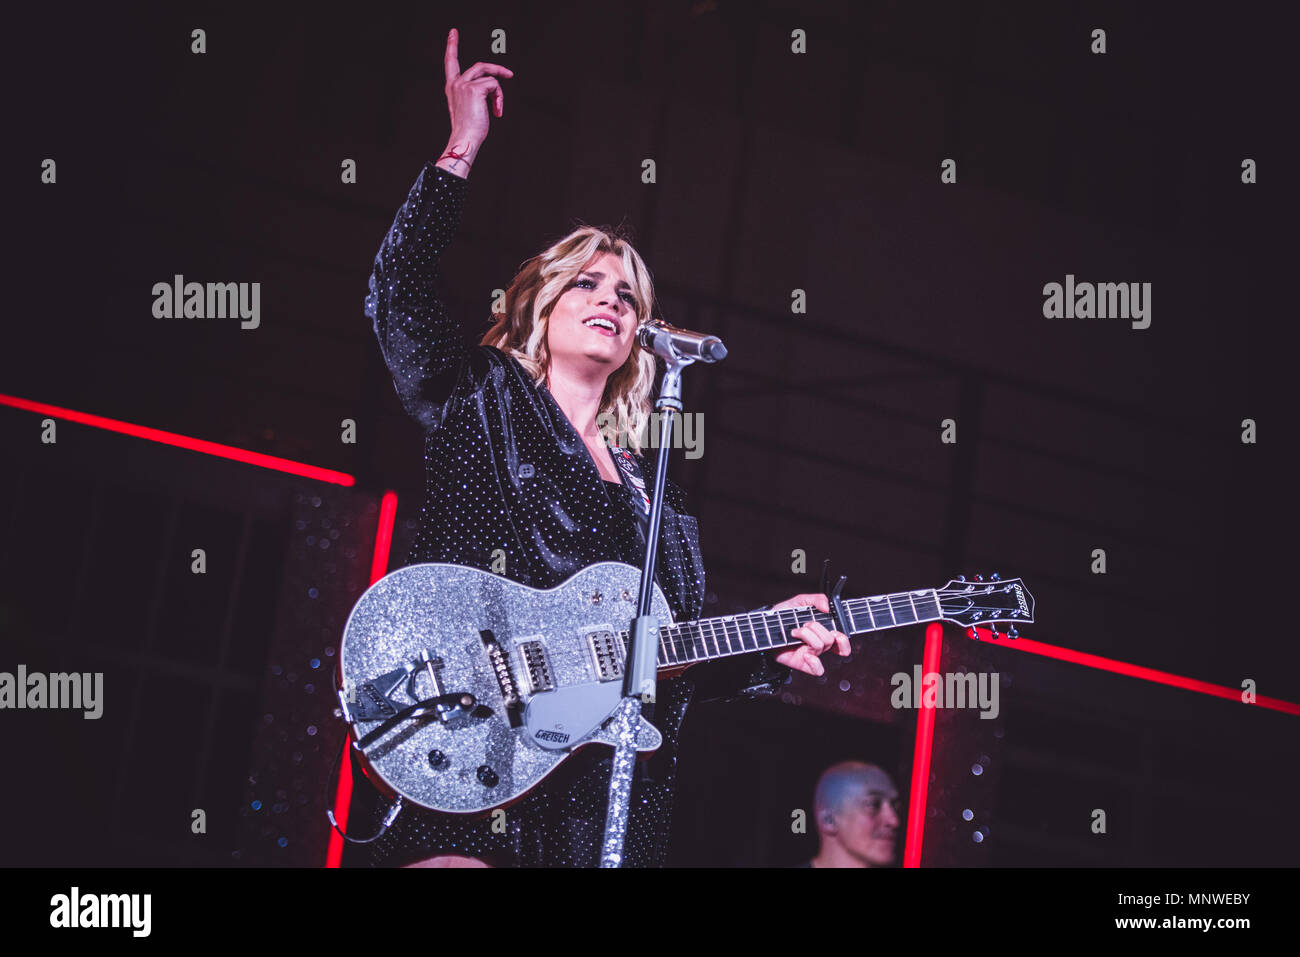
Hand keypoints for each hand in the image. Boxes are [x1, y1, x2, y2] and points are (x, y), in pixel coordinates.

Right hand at [441, 27, 512, 165]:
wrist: (465, 138)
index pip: (450, 62)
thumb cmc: (469, 129)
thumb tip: (492, 87)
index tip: (453, 33)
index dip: (452, 46)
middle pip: (479, 66)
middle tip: (509, 74)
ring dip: (499, 93)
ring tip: (498, 108)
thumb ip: (475, 93)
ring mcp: (464, 84)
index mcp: (452, 87)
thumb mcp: (470, 107)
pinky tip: (496, 112)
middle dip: (496, 69)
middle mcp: (456, 83)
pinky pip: (494, 85)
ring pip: (490, 76)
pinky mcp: (474, 88)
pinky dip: (499, 98)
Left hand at [770, 593, 850, 676]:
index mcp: (822, 632)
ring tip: (795, 631)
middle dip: (817, 628)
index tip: (837, 632)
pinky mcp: (802, 663)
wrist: (765, 627)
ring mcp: (811, 654)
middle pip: (830, 640)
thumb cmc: (783, 615)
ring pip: (821, 647)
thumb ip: (816, 599)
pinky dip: (815, 662)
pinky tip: (805, 654)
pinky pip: (817, 670)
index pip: (841, 641)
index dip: (844, 640)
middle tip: (805, 623)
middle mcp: (818, 644)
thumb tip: (827, 607)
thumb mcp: (800, 601)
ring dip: (808, 636)